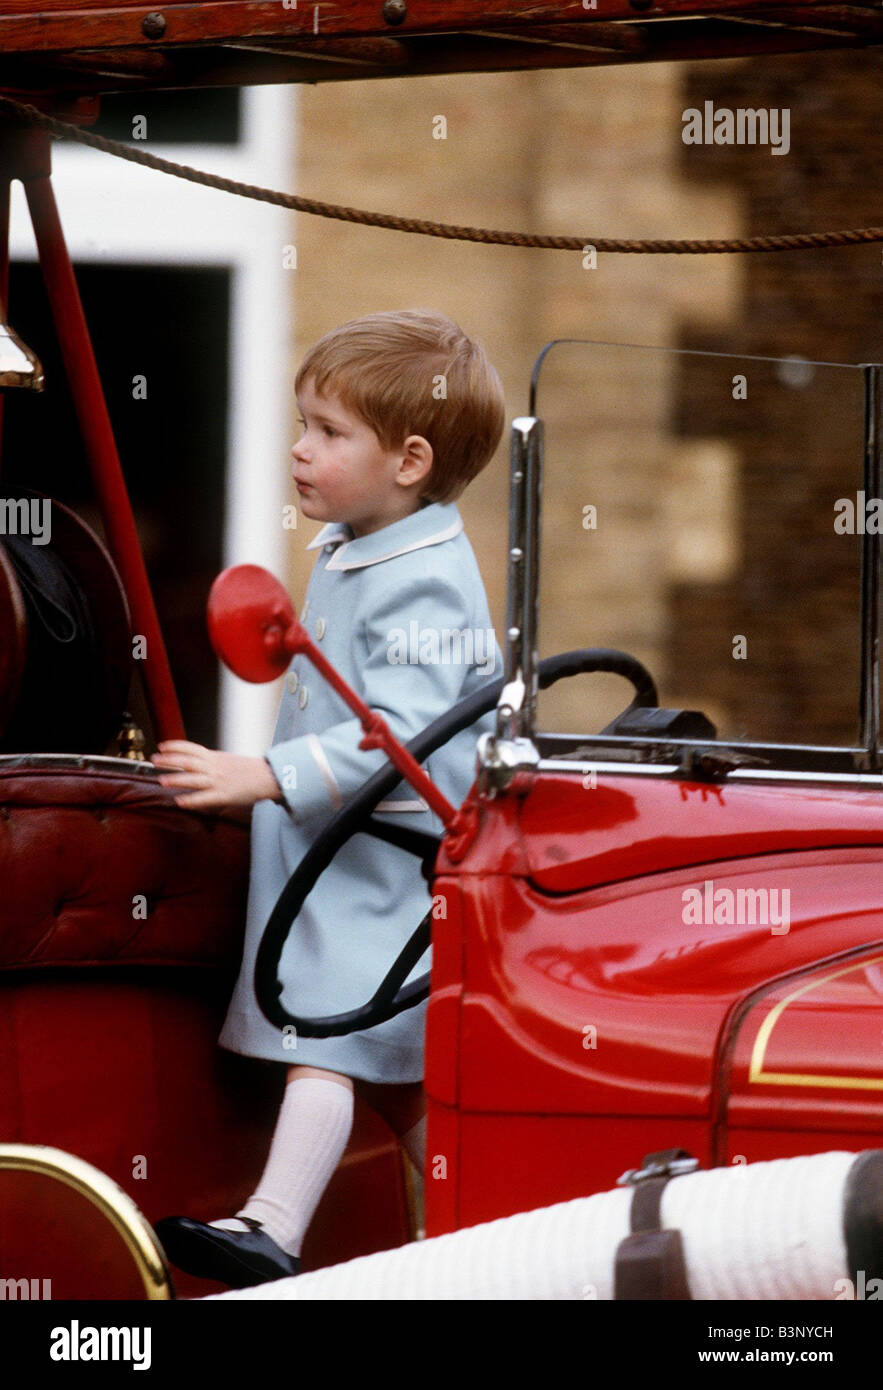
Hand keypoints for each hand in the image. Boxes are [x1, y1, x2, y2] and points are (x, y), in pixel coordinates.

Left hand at [151, 740, 282, 811]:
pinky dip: (190, 800)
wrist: (268, 776)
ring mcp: (218, 781)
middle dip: (169, 760)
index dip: (175, 746)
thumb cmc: (249, 769)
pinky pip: (204, 798)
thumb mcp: (227, 759)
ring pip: (192, 779)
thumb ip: (211, 761)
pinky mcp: (223, 795)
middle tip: (154, 760)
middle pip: (187, 761)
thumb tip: (195, 761)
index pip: (191, 748)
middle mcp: (214, 767)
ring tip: (161, 780)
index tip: (162, 746)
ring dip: (175, 779)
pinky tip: (179, 801)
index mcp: (215, 757)